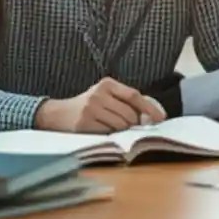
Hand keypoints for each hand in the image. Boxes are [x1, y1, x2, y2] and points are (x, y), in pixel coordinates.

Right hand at [34, 78, 166, 132]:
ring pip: (120, 125)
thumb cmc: (88, 105)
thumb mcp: (105, 95)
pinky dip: (110, 134)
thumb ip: (126, 101)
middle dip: (134, 123)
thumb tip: (150, 115)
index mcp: (107, 84)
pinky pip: (108, 133)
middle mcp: (98, 94)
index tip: (161, 118)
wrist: (57, 114)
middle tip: (130, 126)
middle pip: (129, 113)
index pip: (134, 95)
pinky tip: (102, 130)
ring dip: (122, 130)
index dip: (149, 108)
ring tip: (112, 126)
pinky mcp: (84, 123)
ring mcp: (90, 109)